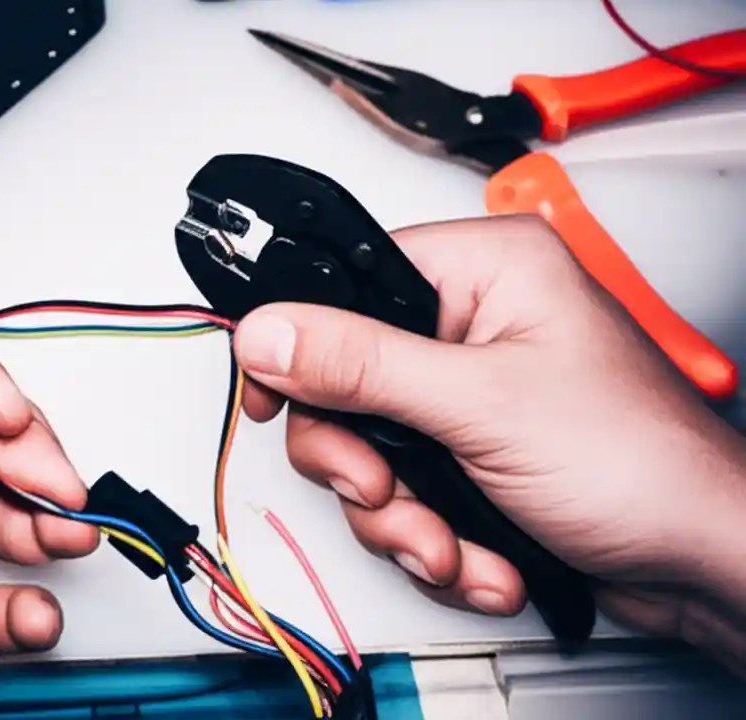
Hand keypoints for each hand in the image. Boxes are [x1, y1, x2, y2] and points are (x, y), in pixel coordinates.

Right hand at [231, 216, 745, 670]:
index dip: (304, 347)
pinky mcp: (469, 457)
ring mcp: (467, 398)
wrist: (700, 562)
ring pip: (370, 453)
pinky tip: (483, 554)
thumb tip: (270, 333)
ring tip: (454, 542)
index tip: (283, 401)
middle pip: (344, 384)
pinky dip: (434, 539)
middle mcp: (472, 327)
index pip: (346, 284)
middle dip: (366, 465)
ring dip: (404, 519)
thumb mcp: (480, 406)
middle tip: (387, 489)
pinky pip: (405, 495)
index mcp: (484, 271)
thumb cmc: (643, 464)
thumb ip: (361, 367)